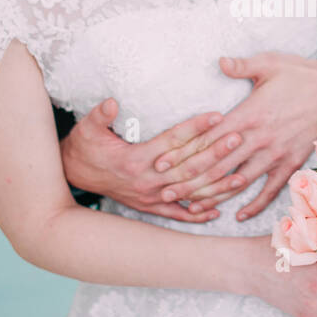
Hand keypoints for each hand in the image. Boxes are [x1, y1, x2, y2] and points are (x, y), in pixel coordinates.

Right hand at [60, 99, 249, 220]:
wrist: (74, 175)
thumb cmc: (85, 147)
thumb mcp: (87, 128)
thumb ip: (100, 116)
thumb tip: (111, 102)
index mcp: (136, 159)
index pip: (172, 141)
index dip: (195, 127)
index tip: (217, 115)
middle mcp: (147, 180)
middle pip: (188, 166)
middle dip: (215, 153)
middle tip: (238, 138)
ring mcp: (150, 196)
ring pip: (189, 192)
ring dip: (216, 186)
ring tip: (242, 176)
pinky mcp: (150, 207)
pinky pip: (177, 214)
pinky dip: (197, 214)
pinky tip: (218, 211)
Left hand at [150, 53, 316, 222]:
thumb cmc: (299, 74)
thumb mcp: (269, 63)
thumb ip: (241, 66)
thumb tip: (219, 62)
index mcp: (249, 114)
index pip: (208, 138)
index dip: (183, 152)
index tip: (161, 163)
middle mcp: (259, 138)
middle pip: (218, 165)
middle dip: (190, 180)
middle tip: (165, 192)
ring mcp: (276, 153)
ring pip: (239, 180)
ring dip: (214, 195)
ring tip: (191, 208)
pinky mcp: (291, 162)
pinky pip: (271, 189)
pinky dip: (255, 204)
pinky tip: (238, 215)